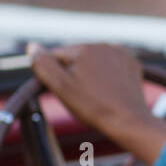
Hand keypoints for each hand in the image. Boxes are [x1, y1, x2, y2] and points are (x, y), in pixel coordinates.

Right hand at [27, 42, 165, 165]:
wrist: (128, 120)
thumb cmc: (93, 106)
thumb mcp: (61, 87)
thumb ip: (44, 65)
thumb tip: (32, 46)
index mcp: (84, 49)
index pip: (56, 56)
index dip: (55, 75)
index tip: (66, 91)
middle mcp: (104, 45)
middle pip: (76, 58)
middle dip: (73, 73)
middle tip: (82, 95)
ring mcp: (121, 53)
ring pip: (94, 61)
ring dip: (90, 73)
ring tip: (96, 94)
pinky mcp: (132, 63)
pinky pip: (112, 65)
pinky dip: (108, 74)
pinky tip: (109, 89)